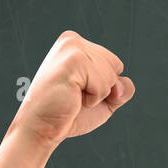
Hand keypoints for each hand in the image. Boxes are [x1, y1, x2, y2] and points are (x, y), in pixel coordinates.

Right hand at [11, 30, 134, 148]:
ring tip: (73, 96)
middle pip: (116, 66)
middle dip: (103, 89)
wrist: (42, 128)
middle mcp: (72, 40)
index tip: (79, 91)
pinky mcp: (73, 61)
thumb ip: (121, 90)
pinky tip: (72, 98)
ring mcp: (72, 48)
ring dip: (97, 95)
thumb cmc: (69, 114)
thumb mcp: (103, 100)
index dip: (106, 86)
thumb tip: (124, 83)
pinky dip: (93, 99)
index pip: (115, 63)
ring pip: (111, 76)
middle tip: (75, 96)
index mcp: (76, 44)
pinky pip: (103, 85)